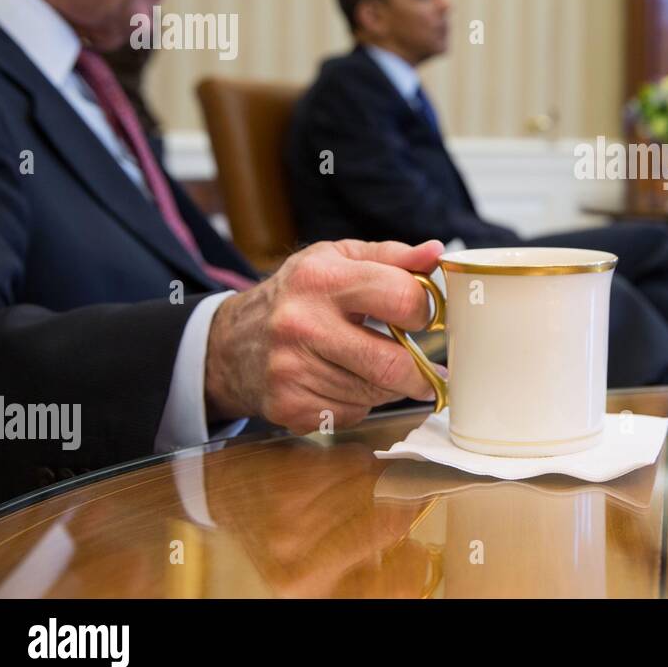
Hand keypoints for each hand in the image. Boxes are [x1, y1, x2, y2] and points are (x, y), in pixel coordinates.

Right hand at [204, 239, 444, 433]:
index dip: (425, 312)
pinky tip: (345, 384)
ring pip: (376, 394)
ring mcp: (292, 369)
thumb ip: (392, 257)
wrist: (230, 342)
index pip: (402, 299)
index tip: (425, 319)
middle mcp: (302, 324)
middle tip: (431, 373)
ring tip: (379, 370)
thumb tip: (437, 253)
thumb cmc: (297, 295)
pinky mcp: (288, 406)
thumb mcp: (338, 260)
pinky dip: (360, 404)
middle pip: (393, 363)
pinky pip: (351, 414)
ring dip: (390, 388)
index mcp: (321, 278)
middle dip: (421, 373)